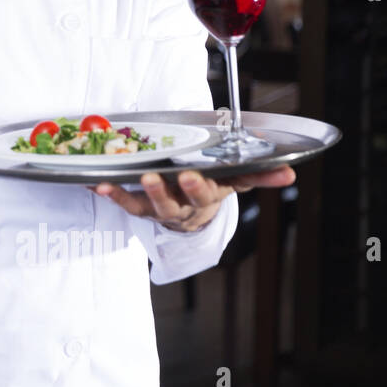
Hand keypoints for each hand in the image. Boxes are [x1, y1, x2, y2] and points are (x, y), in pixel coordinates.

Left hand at [89, 165, 294, 232]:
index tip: (194, 176)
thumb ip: (258, 175)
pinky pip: (126, 203)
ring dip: (140, 193)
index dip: (201, 187)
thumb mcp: (234, 179)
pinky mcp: (142, 209)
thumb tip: (290, 173)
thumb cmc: (211, 186)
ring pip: (152, 205)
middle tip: (166, 177)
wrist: (192, 213)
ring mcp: (161, 209)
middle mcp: (184, 206)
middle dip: (172, 190)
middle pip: (178, 202)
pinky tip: (97, 184)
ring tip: (128, 180)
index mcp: (209, 196)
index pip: (210, 191)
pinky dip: (112, 194)